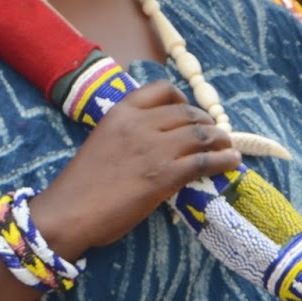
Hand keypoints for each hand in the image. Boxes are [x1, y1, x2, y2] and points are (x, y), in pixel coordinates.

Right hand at [31, 80, 239, 255]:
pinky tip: (231, 163)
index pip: (162, 90)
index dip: (183, 98)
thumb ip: (129, 133)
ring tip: (228, 146)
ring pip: (200, 134)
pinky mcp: (164, 176)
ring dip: (220, 139)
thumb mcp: (103, 141)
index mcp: (121, 112)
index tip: (190, 110)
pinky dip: (223, 161)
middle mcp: (140, 124)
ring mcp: (154, 149)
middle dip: (207, 121)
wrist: (70, 210)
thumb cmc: (82, 182)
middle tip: (214, 134)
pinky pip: (204, 162)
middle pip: (187, 112)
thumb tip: (159, 138)